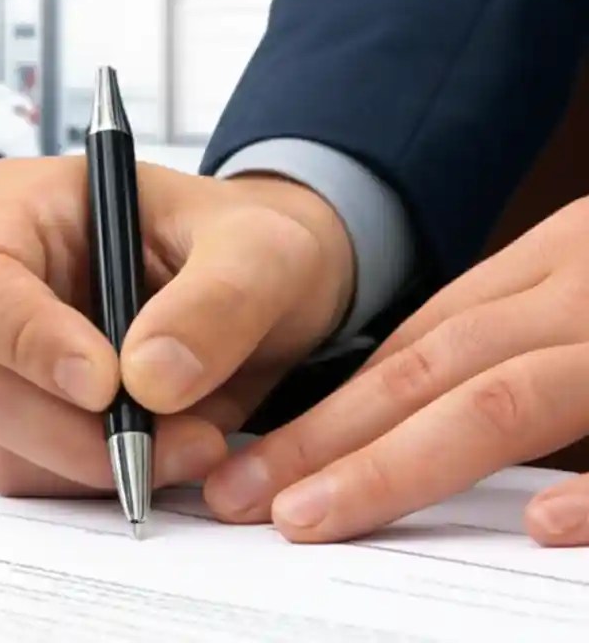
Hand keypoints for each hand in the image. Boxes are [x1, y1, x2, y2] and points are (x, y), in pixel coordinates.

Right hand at [0, 156, 354, 497]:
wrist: (253, 297)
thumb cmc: (240, 251)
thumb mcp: (264, 249)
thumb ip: (220, 299)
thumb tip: (149, 380)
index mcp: (19, 208)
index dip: (25, 342)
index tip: (105, 386)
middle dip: (89, 434)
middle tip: (192, 441)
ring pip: (6, 445)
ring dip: (104, 464)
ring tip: (194, 439)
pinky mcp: (8, 426)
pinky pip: (30, 478)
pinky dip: (100, 482)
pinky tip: (159, 449)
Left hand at [205, 198, 588, 545]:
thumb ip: (527, 341)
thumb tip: (429, 420)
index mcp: (557, 265)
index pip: (421, 341)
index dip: (329, 411)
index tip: (252, 467)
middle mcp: (582, 293)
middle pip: (431, 367)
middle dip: (322, 440)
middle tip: (235, 499)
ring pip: (505, 398)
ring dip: (394, 465)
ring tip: (305, 517)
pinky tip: (539, 523)